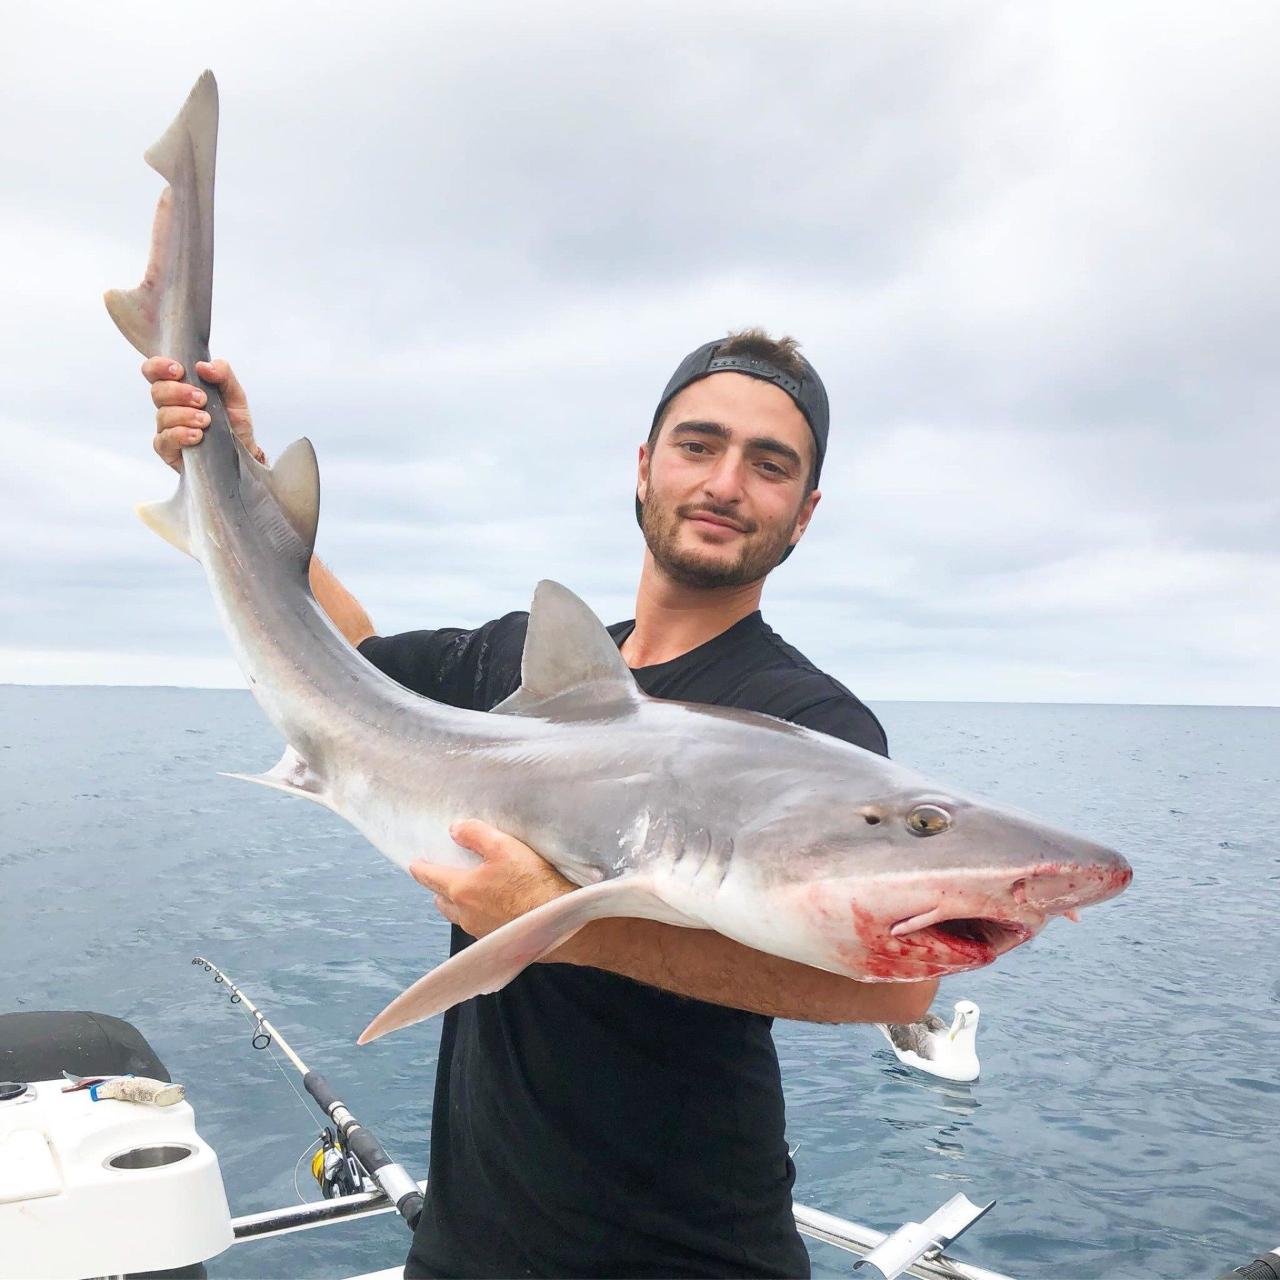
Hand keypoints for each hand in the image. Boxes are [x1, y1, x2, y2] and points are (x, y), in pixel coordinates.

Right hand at [141, 356, 260, 470]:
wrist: (244, 452)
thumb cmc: (234, 423)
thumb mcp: (235, 395)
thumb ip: (223, 375)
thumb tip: (203, 366)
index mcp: (180, 388)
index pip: (154, 371)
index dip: (159, 367)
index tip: (179, 371)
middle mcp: (170, 406)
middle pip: (157, 391)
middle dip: (179, 392)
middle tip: (202, 399)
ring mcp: (167, 428)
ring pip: (162, 415)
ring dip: (185, 415)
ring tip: (206, 421)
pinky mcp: (168, 450)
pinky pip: (164, 440)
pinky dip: (180, 435)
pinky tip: (197, 436)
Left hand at [410, 820, 575, 939]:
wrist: (559, 918)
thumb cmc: (532, 882)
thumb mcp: (503, 846)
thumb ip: (475, 834)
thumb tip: (455, 829)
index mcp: (461, 890)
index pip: (430, 877)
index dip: (420, 868)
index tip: (414, 864)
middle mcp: (466, 915)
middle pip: (441, 902)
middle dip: (439, 889)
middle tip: (445, 877)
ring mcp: (481, 932)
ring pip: (460, 916)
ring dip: (459, 905)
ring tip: (471, 893)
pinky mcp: (498, 941)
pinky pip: (479, 927)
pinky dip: (479, 916)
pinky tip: (495, 908)